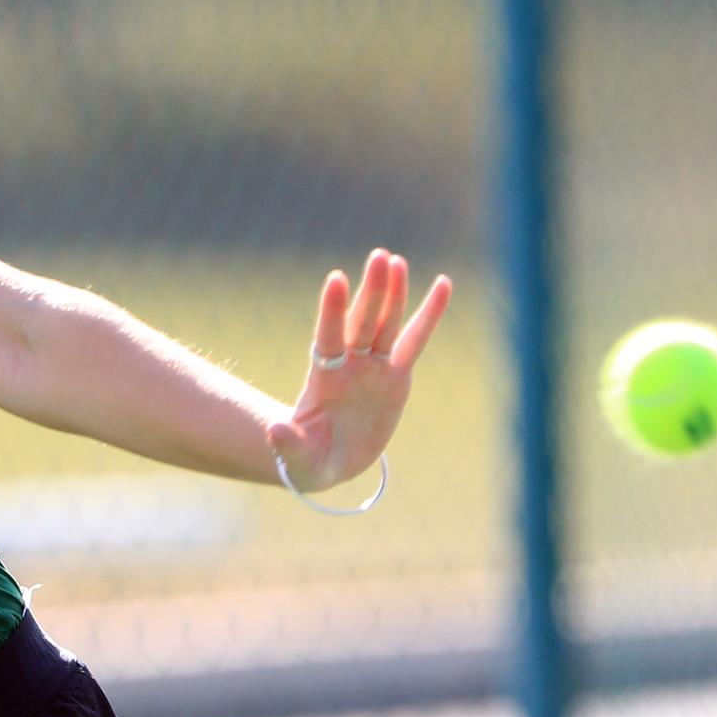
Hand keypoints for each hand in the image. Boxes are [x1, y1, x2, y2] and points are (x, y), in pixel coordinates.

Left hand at [267, 248, 452, 491]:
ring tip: (397, 261)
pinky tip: (444, 284)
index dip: (332, 311)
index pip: (329, 338)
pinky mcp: (396, 375)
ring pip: (387, 324)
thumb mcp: (298, 458)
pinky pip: (415, 340)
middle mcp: (350, 364)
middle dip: (371, 291)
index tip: (336, 279)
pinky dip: (430, 314)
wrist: (331, 458)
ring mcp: (374, 366)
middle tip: (379, 257)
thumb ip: (288, 444)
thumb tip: (272, 432)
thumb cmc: (311, 458)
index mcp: (325, 379)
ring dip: (392, 293)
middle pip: (363, 322)